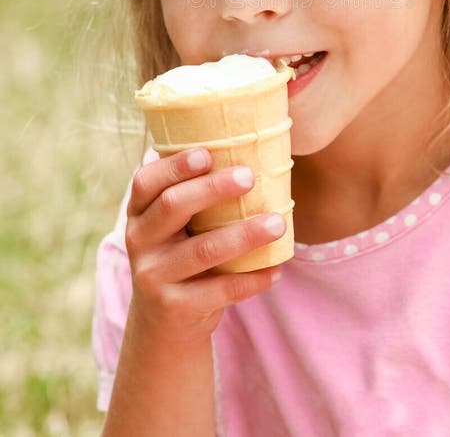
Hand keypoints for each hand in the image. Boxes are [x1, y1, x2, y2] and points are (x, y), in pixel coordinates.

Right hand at [125, 148, 285, 345]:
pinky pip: (220, 290)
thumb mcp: (174, 229)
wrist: (162, 328)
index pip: (146, 182)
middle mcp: (139, 242)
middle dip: (213, 188)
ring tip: (278, 223)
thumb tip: (248, 153)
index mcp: (139, 214)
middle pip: (173, 206)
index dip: (175, 166)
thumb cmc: (180, 259)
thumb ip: (194, 199)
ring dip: (245, 234)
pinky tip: (276, 268)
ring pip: (204, 249)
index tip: (208, 153)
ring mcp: (153, 277)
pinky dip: (252, 278)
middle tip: (250, 177)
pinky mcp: (174, 308)